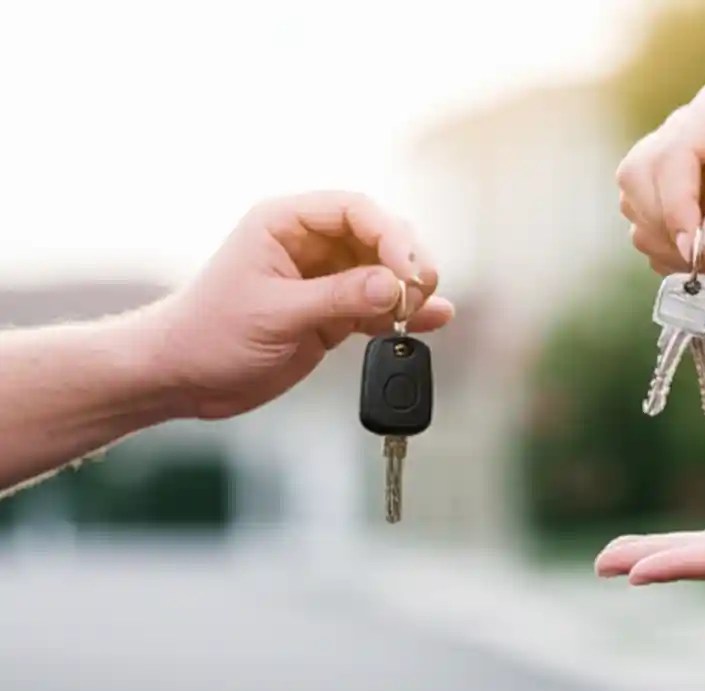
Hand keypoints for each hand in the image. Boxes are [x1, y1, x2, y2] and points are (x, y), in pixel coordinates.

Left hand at [147, 191, 453, 419]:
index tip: (407, 269)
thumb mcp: (275, 313)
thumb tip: (393, 287)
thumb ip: (337, 298)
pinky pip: (379, 307)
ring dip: (409, 290)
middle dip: (405, 261)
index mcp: (285, 223)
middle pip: (379, 237)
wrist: (182, 377)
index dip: (389, 234)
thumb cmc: (208, 333)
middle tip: (418, 292)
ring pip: (385, 272)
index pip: (354, 209)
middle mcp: (310, 245)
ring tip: (419, 312)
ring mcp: (324, 280)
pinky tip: (432, 321)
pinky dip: (405, 315)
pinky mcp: (333, 314)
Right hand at [616, 78, 704, 272]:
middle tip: (704, 257)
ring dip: (667, 246)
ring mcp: (691, 175)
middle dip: (664, 224)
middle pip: (637, 178)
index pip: (669, 153)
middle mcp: (693, 137)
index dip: (672, 202)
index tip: (695, 245)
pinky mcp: (695, 210)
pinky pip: (656, 238)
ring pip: (638, 210)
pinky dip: (674, 260)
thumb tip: (703, 247)